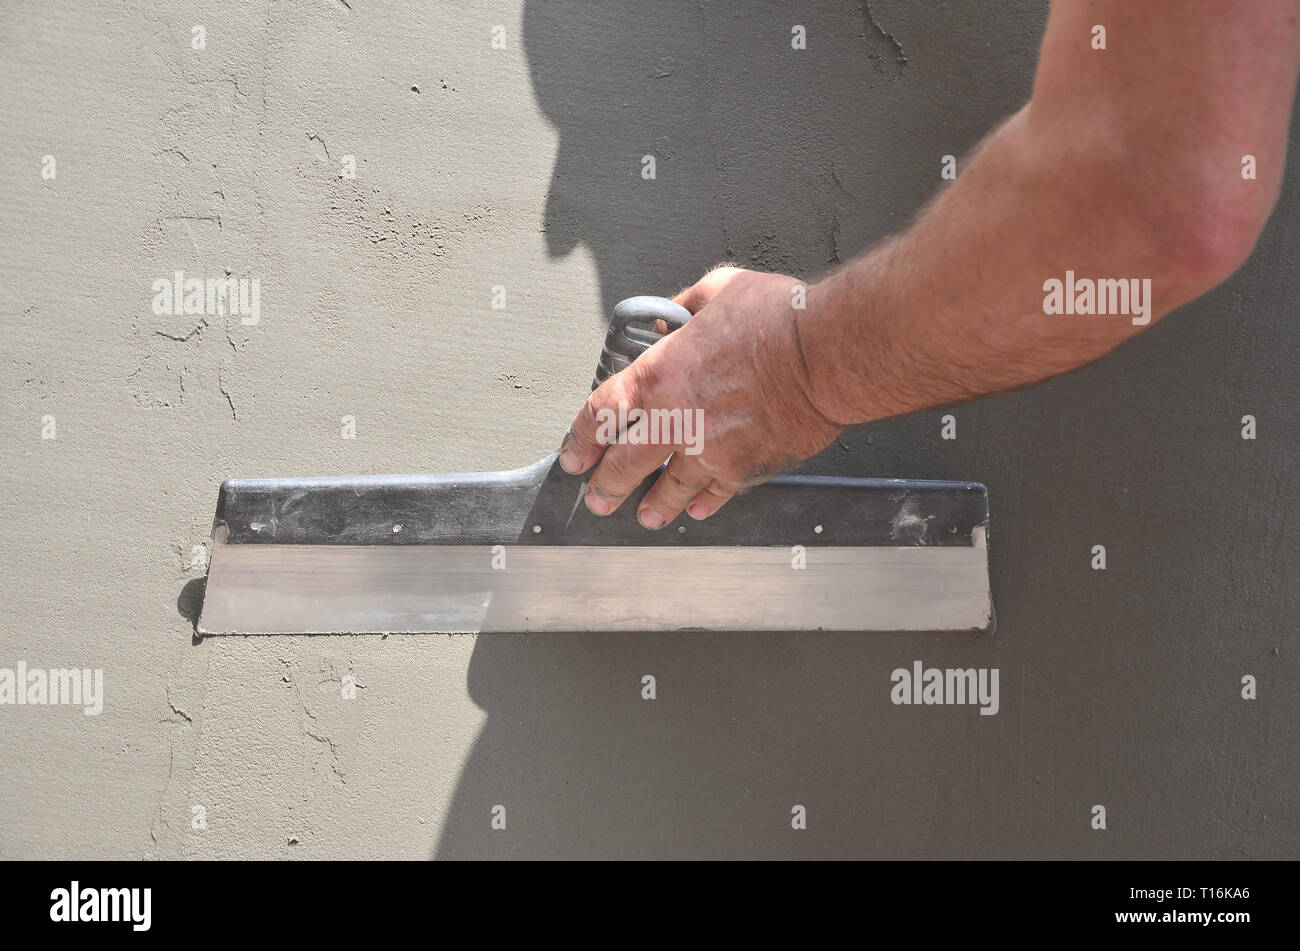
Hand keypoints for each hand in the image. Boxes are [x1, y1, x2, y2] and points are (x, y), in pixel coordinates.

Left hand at [559, 266, 843, 528]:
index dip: (582, 439)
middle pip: (625, 464)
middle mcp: (677, 418)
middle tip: (598, 498)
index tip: (575, 455)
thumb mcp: (719, 290)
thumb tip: (673, 316)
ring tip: (646, 515)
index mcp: (660, 373)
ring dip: (654, 504)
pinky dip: (704, 503)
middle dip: (606, 486)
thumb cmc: (778, 318)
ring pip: (670, 488)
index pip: (601, 414)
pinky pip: (717, 493)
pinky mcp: (745, 469)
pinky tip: (697, 509)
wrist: (825, 354)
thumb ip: (686, 306)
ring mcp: (710, 450)